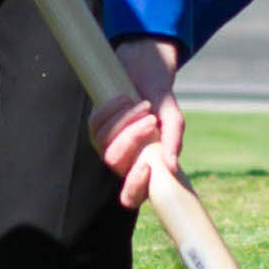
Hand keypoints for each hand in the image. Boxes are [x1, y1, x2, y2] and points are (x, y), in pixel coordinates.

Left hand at [86, 38, 183, 210]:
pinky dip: (113, 109)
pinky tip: (126, 98)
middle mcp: (122, 161)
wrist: (146, 72)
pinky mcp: (95, 126)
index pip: (132, 196)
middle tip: (151, 120)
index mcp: (144, 168)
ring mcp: (106, 145)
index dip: (134, 188)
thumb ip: (173, 140)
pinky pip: (96, 123)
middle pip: (114, 162)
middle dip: (131, 139)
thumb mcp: (172, 118)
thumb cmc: (161, 101)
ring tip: (144, 104)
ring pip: (104, 141)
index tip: (146, 166)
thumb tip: (171, 166)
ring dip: (125, 120)